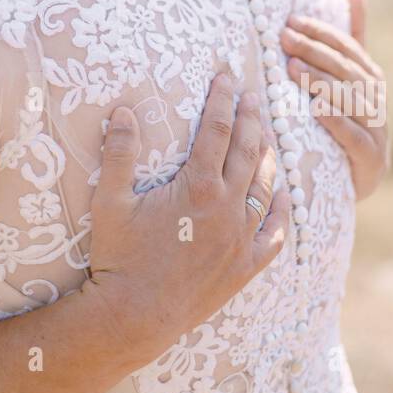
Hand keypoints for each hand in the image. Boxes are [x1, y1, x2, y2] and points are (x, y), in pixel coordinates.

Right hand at [81, 74, 289, 369]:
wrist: (135, 315)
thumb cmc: (119, 257)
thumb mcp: (110, 200)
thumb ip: (119, 152)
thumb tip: (123, 110)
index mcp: (198, 187)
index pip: (217, 130)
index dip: (222, 100)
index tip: (227, 77)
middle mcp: (227, 209)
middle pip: (247, 151)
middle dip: (250, 118)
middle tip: (253, 95)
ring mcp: (240, 239)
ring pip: (263, 188)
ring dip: (267, 157)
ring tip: (267, 136)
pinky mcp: (243, 268)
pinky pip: (272, 235)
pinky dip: (280, 212)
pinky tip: (282, 197)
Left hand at [281, 0, 388, 199]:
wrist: (359, 177)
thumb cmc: (347, 119)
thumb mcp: (348, 79)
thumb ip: (351, 39)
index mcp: (370, 76)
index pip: (346, 47)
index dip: (320, 32)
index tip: (291, 21)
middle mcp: (376, 99)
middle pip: (345, 70)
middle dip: (314, 52)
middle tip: (284, 38)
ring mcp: (376, 129)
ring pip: (349, 100)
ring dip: (320, 82)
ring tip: (291, 68)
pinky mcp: (371, 159)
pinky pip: (354, 137)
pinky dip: (335, 121)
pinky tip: (315, 109)